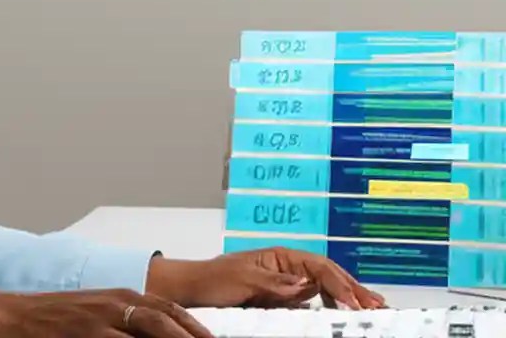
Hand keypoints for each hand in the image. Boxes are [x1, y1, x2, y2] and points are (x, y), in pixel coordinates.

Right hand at [0, 286, 215, 337]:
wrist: (5, 317)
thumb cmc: (50, 319)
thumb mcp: (94, 312)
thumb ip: (125, 322)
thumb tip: (155, 332)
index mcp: (120, 296)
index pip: (171, 310)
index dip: (197, 329)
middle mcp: (114, 304)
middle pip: (166, 322)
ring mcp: (98, 322)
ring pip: (148, 333)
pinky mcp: (82, 336)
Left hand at [145, 248, 386, 309]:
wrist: (190, 290)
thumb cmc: (212, 280)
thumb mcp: (243, 279)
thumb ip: (275, 283)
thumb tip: (306, 284)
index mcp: (280, 257)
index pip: (319, 268)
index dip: (339, 284)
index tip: (353, 303)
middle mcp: (288, 268)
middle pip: (328, 275)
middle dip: (353, 289)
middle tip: (377, 305)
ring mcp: (287, 284)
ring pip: (325, 288)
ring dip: (348, 296)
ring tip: (372, 306)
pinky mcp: (282, 300)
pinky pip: (313, 302)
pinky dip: (331, 306)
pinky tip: (345, 311)